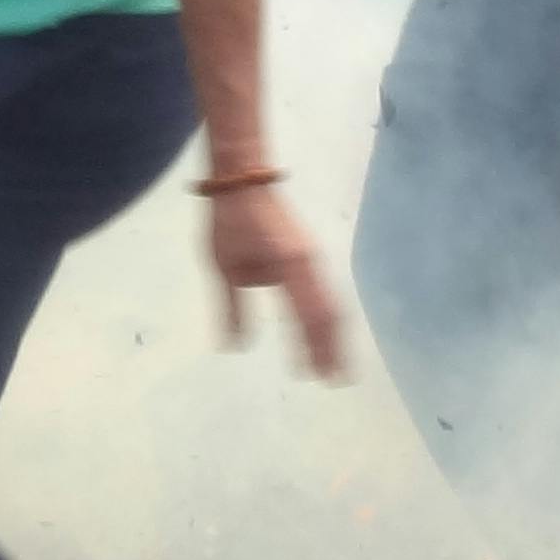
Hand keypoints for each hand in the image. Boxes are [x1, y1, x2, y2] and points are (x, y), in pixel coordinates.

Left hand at [206, 180, 347, 379]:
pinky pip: (325, 292)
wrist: (244, 178)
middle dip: (333, 347)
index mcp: (289, 265)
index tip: (314, 375)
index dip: (312, 348)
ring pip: (332, 304)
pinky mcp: (310, 255)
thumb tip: (237, 346)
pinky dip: (328, 317)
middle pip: (328, 313)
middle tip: (335, 380)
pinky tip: (327, 335)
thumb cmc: (229, 221)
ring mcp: (313, 258)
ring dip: (334, 335)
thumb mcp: (222, 266)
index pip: (306, 316)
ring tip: (336, 365)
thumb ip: (232, 307)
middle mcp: (309, 263)